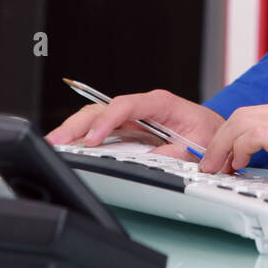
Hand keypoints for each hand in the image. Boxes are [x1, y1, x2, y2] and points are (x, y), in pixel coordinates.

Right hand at [44, 89, 223, 159]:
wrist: (212, 131)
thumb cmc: (206, 133)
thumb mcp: (197, 146)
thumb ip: (173, 154)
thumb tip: (148, 163)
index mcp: (161, 103)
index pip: (128, 105)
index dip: (108, 120)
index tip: (94, 138)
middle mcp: (142, 107)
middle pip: (103, 108)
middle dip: (78, 123)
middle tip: (58, 140)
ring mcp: (132, 117)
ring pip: (97, 117)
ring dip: (74, 129)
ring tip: (55, 143)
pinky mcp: (126, 128)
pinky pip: (100, 128)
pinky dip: (82, 136)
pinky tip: (68, 146)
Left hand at [198, 95, 267, 200]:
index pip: (266, 116)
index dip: (241, 136)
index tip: (232, 156)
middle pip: (249, 113)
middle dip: (225, 138)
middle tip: (215, 162)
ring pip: (244, 119)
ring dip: (224, 144)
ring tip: (216, 166)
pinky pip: (252, 133)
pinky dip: (237, 148)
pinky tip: (237, 165)